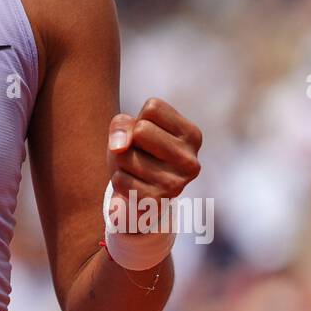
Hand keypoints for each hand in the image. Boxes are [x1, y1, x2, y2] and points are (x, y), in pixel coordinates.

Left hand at [106, 98, 202, 233]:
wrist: (137, 193)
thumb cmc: (137, 151)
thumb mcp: (131, 127)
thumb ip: (122, 123)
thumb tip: (119, 147)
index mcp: (192, 135)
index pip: (153, 107)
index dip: (140, 119)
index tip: (148, 136)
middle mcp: (191, 161)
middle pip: (140, 130)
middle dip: (130, 140)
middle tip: (140, 154)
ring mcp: (176, 185)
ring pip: (125, 155)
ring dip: (122, 161)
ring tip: (137, 170)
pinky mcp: (157, 202)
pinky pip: (120, 179)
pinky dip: (118, 180)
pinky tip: (133, 185)